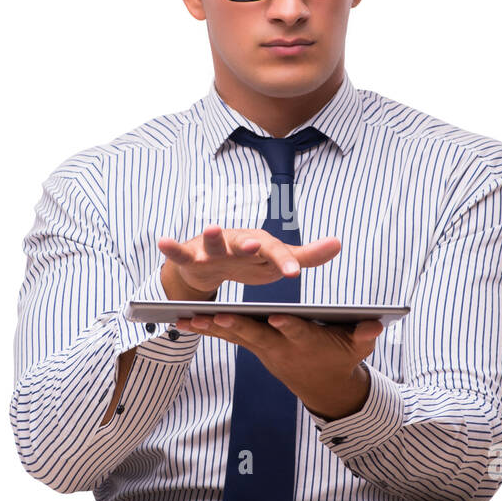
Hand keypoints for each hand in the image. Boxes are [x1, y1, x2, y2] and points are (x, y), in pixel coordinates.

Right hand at [159, 225, 341, 298]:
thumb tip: (339, 243)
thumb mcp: (277, 261)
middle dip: (249, 245)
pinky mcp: (191, 255)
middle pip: (244, 243)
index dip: (284, 262)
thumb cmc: (250, 261)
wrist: (214, 265)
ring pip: (213, 242)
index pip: (275, 254)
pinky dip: (172, 247)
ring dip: (212, 235)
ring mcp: (213, 248)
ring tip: (211, 227)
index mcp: (260, 246)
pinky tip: (163, 241)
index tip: (294, 274)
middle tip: (256, 245)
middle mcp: (237, 243)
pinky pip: (180, 252)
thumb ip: (305, 255)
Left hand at [174, 311, 383, 420]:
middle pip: (256, 335)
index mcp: (307, 341)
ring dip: (210, 328)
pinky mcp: (254, 347)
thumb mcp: (357, 347)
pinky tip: (184, 321)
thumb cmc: (341, 357)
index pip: (297, 332)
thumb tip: (377, 324)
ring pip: (235, 336)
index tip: (278, 316)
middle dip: (236, 327)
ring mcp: (264, 348)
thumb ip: (364, 335)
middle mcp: (281, 346)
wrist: (324, 387)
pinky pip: (228, 337)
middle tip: (216, 317)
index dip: (288, 325)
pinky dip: (207, 329)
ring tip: (185, 318)